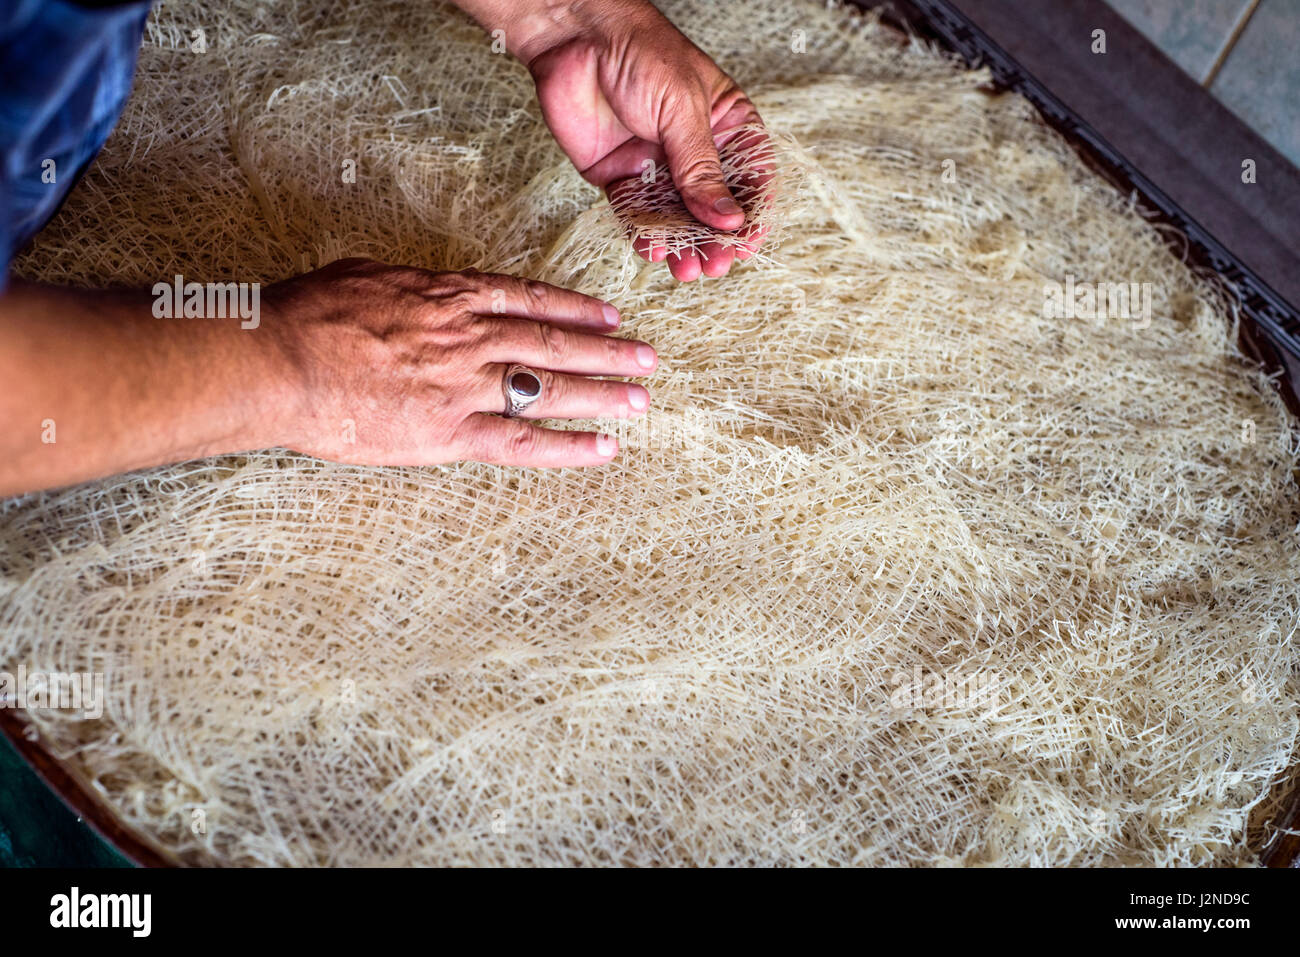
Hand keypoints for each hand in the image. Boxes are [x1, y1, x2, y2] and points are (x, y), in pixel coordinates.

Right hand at [265, 259, 655, 466]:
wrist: (278, 359)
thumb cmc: (307, 315)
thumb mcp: (366, 276)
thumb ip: (410, 286)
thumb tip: (426, 292)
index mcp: (448, 296)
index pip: (528, 301)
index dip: (574, 309)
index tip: (608, 316)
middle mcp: (469, 337)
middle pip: (554, 343)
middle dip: (608, 351)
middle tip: (649, 358)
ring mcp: (464, 386)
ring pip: (550, 388)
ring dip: (603, 393)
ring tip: (641, 399)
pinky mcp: (449, 433)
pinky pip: (522, 443)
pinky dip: (567, 446)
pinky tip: (604, 449)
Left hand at [455, 0, 766, 280]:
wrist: (574, 38)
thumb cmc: (639, 52)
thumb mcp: (682, 110)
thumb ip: (701, 170)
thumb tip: (728, 221)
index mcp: (726, 124)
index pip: (751, 178)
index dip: (751, 214)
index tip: (746, 244)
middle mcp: (695, 148)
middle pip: (713, 205)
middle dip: (715, 238)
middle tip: (714, 264)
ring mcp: (658, 164)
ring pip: (677, 216)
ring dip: (683, 244)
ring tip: (687, 269)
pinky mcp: (621, 175)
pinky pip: (638, 214)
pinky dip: (645, 234)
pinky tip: (653, 249)